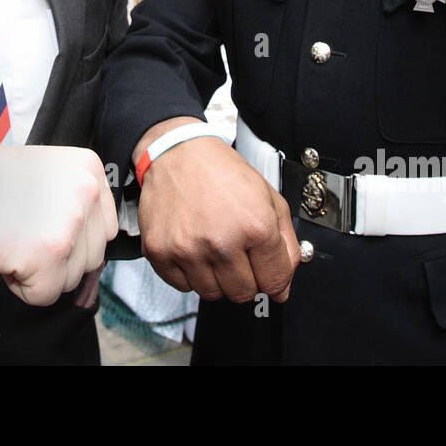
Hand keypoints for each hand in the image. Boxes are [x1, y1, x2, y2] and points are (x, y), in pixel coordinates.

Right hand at [0, 135, 116, 306]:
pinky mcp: (47, 253)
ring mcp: (69, 222)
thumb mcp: (49, 176)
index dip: (70, 237)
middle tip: (18, 229)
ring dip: (38, 271)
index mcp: (88, 170)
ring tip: (10, 237)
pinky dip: (21, 286)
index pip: (103, 230)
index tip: (36, 220)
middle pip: (91, 257)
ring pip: (71, 279)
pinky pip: (46, 295)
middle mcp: (86, 192)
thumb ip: (77, 204)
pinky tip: (4, 254)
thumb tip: (93, 250)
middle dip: (55, 257)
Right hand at [135, 118, 299, 303]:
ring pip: (212, 293)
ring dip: (216, 277)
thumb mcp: (269, 198)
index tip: (266, 269)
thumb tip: (283, 287)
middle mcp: (221, 241)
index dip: (274, 278)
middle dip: (245, 277)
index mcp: (255, 226)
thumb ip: (286, 244)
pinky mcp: (159, 252)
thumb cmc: (222, 172)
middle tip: (237, 252)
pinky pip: (182, 286)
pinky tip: (193, 247)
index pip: (274, 282)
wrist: (178, 152)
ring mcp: (187, 249)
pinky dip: (189, 273)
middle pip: (243, 293)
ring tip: (213, 246)